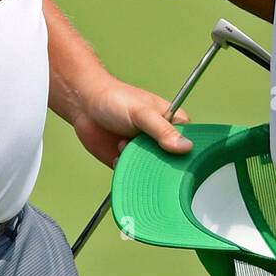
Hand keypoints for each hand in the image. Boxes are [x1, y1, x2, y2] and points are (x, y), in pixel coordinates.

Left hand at [72, 77, 192, 168]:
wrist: (84, 105)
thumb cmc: (116, 100)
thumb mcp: (142, 113)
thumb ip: (163, 130)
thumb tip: (186, 147)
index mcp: (173, 123)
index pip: (191, 144)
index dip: (185, 154)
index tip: (174, 156)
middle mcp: (161, 140)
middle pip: (172, 163)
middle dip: (159, 162)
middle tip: (145, 153)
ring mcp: (145, 152)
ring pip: (152, 171)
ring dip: (140, 165)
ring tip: (125, 146)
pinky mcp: (129, 162)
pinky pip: (135, 176)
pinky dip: (127, 170)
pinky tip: (118, 156)